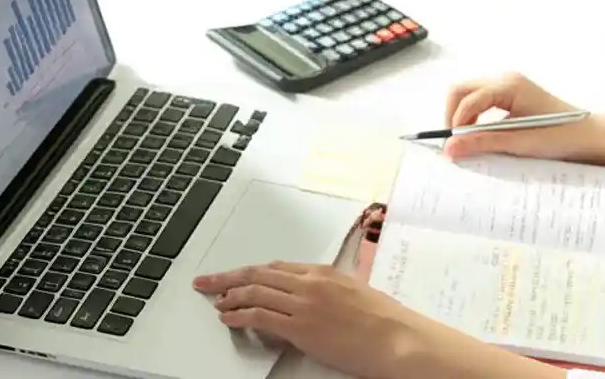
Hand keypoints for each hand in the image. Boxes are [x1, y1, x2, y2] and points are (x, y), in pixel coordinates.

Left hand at [193, 262, 426, 378]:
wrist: (397, 338)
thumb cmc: (385, 321)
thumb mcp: (354, 293)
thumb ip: (327, 292)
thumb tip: (307, 300)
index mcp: (324, 272)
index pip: (277, 267)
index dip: (251, 271)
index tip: (236, 274)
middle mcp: (311, 283)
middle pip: (259, 274)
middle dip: (228, 277)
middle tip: (207, 281)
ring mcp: (304, 304)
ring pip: (255, 292)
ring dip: (229, 295)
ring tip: (215, 301)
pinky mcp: (301, 328)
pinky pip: (260, 316)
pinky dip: (239, 315)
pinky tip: (229, 317)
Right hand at [442, 72, 599, 160]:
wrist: (590, 137)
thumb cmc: (561, 136)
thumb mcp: (519, 143)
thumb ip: (482, 143)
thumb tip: (451, 148)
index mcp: (508, 85)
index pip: (467, 99)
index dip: (456, 123)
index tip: (453, 147)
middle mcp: (506, 80)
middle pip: (462, 91)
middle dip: (454, 116)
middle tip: (456, 144)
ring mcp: (509, 87)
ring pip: (470, 96)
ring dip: (464, 118)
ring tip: (468, 143)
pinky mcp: (512, 97)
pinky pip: (482, 103)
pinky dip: (475, 119)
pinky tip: (482, 137)